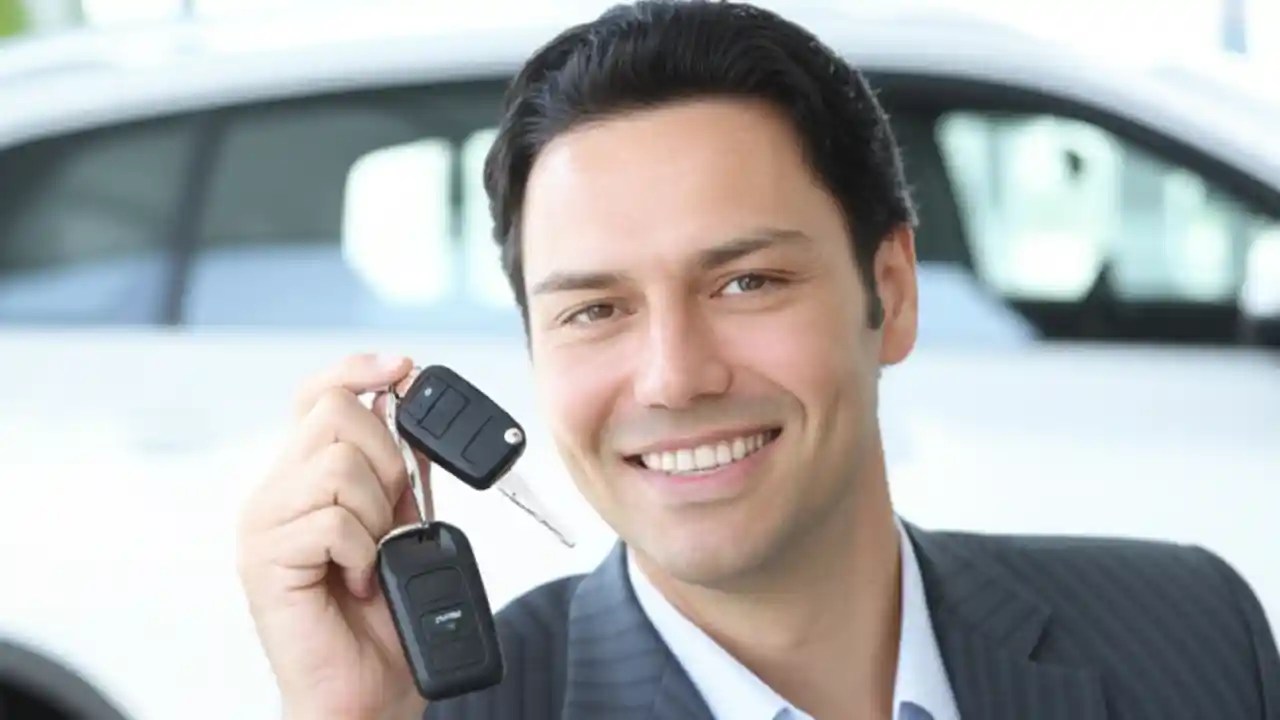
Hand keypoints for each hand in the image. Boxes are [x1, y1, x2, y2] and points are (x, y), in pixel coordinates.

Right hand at [237, 353, 432, 719]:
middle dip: (387, 460)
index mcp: (304, 478)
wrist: (366, 694)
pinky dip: (362, 551)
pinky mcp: (265, 559)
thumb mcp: (403, 527)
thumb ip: (400, 474)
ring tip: (370, 557)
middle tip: (391, 517)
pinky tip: (357, 580)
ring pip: (337, 464)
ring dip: (375, 514)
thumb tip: (404, 409)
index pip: (317, 394)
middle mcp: (275, 492)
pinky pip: (332, 520)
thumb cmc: (380, 621)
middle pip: (335, 412)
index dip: (359, 369)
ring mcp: (263, 524)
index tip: (404, 367)